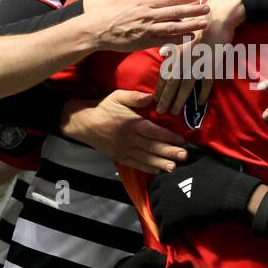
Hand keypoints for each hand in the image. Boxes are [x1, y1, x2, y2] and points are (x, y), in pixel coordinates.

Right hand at [60, 90, 188, 173]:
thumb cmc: (103, 108)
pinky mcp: (119, 157)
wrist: (83, 123)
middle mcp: (130, 139)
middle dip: (170, 152)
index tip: (182, 140)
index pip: (154, 131)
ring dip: (161, 163)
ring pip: (145, 158)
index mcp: (132, 123)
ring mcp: (124, 150)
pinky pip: (135, 164)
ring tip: (174, 167)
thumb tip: (152, 97)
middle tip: (184, 156)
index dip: (169, 136)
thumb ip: (135, 97)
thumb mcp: (117, 96)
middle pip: (152, 147)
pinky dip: (147, 168)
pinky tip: (157, 171)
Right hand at [84, 0, 219, 51]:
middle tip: (208, 7)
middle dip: (193, 10)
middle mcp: (147, 15)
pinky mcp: (144, 41)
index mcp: (144, 0)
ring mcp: (146, 29)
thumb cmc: (109, 5)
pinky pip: (164, 40)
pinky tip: (189, 37)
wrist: (94, 27)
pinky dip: (177, 39)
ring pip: (173, 27)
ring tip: (204, 23)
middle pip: (175, 12)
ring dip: (190, 25)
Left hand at [147, 152, 261, 241]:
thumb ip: (191, 157)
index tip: (165, 198)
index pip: (155, 184)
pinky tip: (169, 238)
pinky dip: (165, 235)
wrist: (230, 192)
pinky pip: (163, 230)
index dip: (159, 192)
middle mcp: (166, 187)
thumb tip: (186, 153)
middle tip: (166, 214)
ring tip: (168, 226)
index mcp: (172, 174)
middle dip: (158, 207)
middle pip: (154, 200)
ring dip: (161, 221)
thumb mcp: (204, 159)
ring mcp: (168, 203)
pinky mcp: (173, 219)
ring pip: (157, 216)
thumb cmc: (220, 176)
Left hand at [154, 0, 244, 115]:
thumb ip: (172, 43)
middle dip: (166, 98)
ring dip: (181, 100)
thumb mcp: (182, 29)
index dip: (160, 88)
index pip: (165, 74)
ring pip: (187, 86)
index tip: (155, 99)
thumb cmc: (199, 19)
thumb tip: (161, 53)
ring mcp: (199, 63)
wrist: (219, 16)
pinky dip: (203, 92)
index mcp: (176, 51)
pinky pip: (207, 82)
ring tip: (176, 111)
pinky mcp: (213, 64)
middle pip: (173, 83)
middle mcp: (185, 59)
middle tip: (161, 111)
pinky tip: (200, 102)